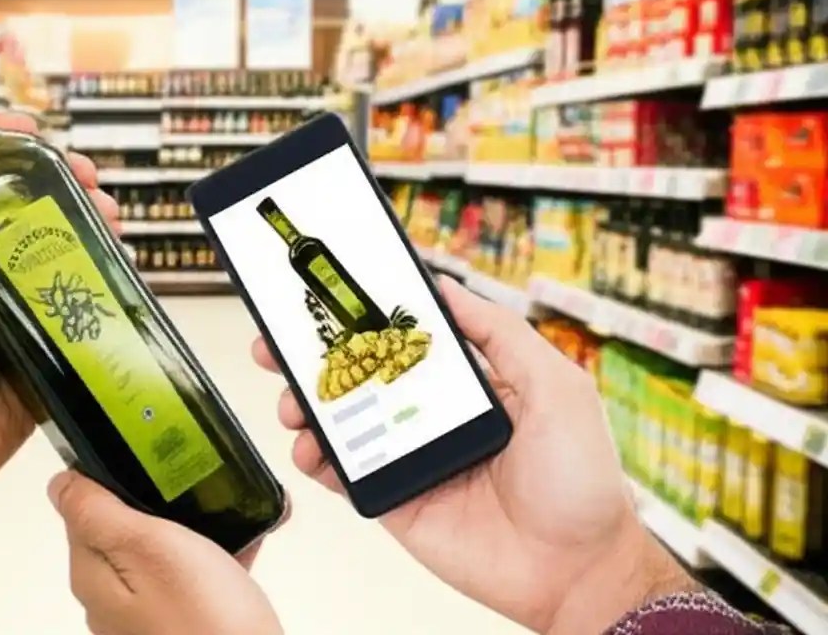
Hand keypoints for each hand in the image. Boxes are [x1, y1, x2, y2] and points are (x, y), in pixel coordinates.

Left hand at [0, 111, 119, 478]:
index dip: (1, 136)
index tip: (29, 130)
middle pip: (27, 190)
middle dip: (63, 173)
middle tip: (87, 176)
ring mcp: (19, 278)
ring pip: (61, 228)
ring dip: (90, 210)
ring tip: (109, 214)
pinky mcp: (50, 310)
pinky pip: (80, 274)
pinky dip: (102, 255)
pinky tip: (116, 250)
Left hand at [48, 471, 281, 634]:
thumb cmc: (204, 620)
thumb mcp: (146, 547)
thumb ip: (98, 512)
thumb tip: (60, 482)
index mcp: (92, 575)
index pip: (85, 506)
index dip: (116, 477)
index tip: (154, 462)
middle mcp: (111, 599)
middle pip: (126, 527)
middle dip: (162, 500)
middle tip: (199, 482)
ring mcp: (148, 613)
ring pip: (165, 548)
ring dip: (196, 525)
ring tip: (231, 508)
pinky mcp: (183, 621)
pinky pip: (195, 574)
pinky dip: (218, 552)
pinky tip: (244, 539)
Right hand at [253, 277, 696, 633]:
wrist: (578, 569)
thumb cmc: (581, 479)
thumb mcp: (555, 386)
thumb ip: (501, 335)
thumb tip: (448, 290)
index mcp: (465, 383)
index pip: (403, 338)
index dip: (363, 317)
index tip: (328, 298)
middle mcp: (430, 415)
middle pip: (360, 375)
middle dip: (313, 356)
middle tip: (278, 343)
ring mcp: (409, 457)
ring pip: (341, 422)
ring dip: (306, 406)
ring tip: (293, 403)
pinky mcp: (395, 500)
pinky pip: (343, 474)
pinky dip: (315, 459)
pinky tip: (310, 449)